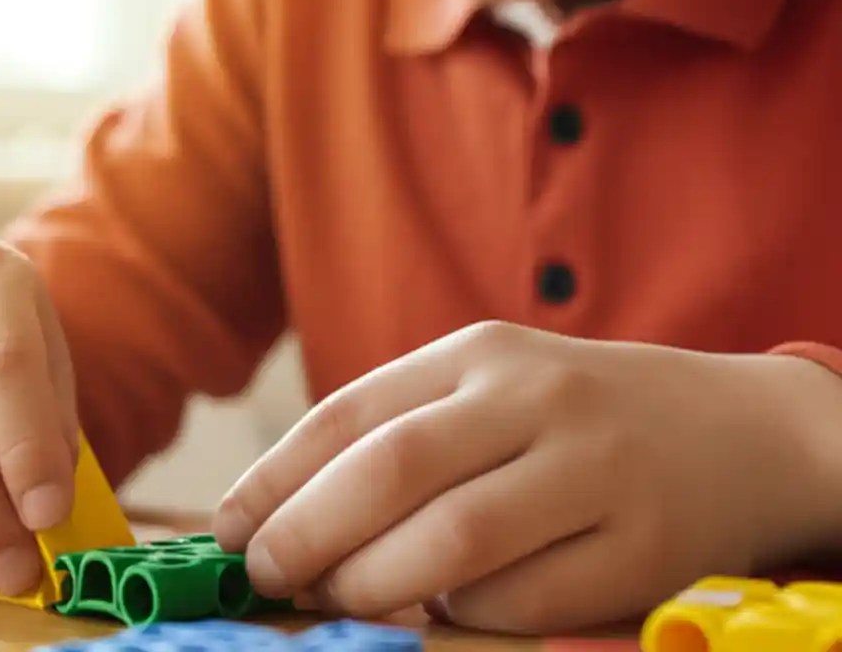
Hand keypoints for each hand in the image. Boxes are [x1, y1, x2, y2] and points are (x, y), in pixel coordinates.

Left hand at [213, 321, 841, 632]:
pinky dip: (465, 614)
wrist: (738, 432)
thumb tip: (280, 520)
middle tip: (268, 575)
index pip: (349, 413)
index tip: (229, 531)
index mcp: (480, 352)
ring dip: (374, 584)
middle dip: (305, 535)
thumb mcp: (490, 391)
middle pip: (390, 471)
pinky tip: (451, 603)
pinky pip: (523, 602)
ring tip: (341, 598)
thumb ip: (398, 438)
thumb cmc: (577, 418)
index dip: (273, 479)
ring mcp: (596, 470)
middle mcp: (536, 398)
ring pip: (453, 544)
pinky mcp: (641, 546)